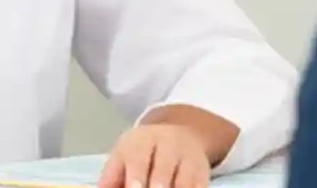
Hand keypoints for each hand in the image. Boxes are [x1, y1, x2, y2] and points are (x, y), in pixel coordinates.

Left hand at [97, 124, 211, 187]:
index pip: (139, 157)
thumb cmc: (145, 151)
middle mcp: (169, 145)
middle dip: (157, 187)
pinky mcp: (203, 173)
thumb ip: (112, 175)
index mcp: (143, 140)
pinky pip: (200, 186)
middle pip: (163, 170)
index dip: (137, 176)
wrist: (181, 133)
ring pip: (184, 181)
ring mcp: (189, 158)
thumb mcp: (124, 154)